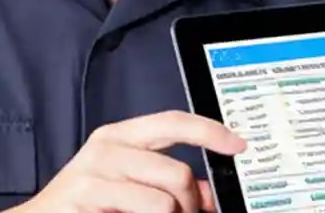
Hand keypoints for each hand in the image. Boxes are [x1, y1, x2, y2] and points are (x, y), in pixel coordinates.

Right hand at [4, 111, 244, 212]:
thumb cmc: (85, 205)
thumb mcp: (130, 186)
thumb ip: (170, 185)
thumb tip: (210, 193)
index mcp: (121, 136)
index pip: (175, 121)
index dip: (211, 131)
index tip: (239, 145)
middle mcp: (107, 147)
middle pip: (178, 172)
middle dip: (190, 204)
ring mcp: (94, 172)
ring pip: (165, 200)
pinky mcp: (86, 195)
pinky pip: (145, 211)